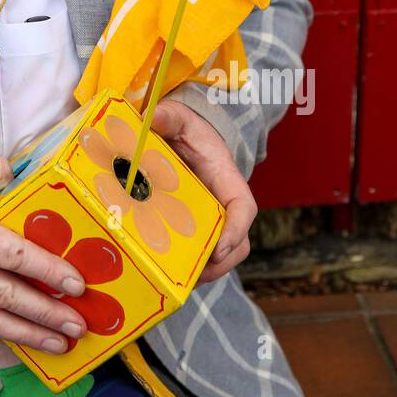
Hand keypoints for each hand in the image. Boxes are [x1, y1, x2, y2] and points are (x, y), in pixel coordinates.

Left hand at [150, 98, 257, 284]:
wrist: (181, 136)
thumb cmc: (186, 128)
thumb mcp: (179, 117)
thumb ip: (169, 116)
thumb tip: (153, 118)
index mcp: (226, 179)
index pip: (244, 208)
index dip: (236, 230)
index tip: (219, 249)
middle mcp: (223, 205)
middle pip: (236, 243)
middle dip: (219, 264)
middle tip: (192, 276)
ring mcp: (209, 220)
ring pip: (218, 255)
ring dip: (202, 271)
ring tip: (176, 281)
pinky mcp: (192, 228)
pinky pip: (196, 252)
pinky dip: (185, 265)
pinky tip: (160, 270)